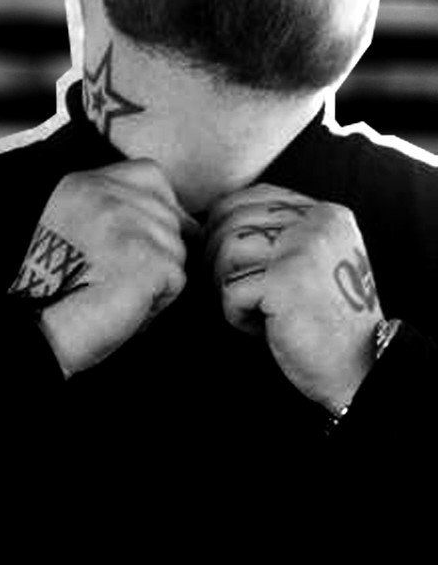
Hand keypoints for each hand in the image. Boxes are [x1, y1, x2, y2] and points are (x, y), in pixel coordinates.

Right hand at [10, 159, 195, 376]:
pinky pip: (176, 280)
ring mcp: (132, 225)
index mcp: (83, 186)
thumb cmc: (50, 291)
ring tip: (114, 293)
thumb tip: (172, 216)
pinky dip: (156, 302)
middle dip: (153, 251)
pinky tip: (123, 306)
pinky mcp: (152, 258)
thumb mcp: (69, 227)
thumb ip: (110, 207)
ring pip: (176, 250)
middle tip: (112, 277)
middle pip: (168, 216)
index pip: (149, 176)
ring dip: (154, 279)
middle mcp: (107, 197)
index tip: (135, 241)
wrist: (39, 327)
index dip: (156, 208)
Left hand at [204, 184, 379, 410]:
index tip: (228, 262)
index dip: (224, 227)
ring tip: (257, 309)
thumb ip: (274, 232)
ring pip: (226, 249)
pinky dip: (236, 315)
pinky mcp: (284, 280)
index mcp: (324, 213)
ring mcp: (303, 248)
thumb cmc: (320, 317)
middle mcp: (317, 222)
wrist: (356, 366)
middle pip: (231, 221)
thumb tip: (208, 220)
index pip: (250, 198)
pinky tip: (264, 328)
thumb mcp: (309, 260)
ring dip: (228, 287)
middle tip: (241, 293)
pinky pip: (229, 289)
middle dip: (219, 260)